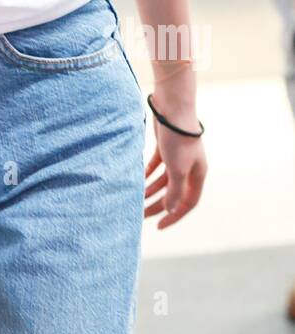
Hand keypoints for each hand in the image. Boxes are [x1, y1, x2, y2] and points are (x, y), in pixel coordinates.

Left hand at [143, 101, 206, 228]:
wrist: (172, 106)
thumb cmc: (178, 139)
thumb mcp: (178, 169)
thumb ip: (175, 191)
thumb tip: (171, 209)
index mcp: (198, 174)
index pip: (188, 202)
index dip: (174, 216)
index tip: (158, 226)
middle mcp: (190, 166)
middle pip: (174, 192)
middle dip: (158, 204)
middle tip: (140, 215)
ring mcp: (178, 155)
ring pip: (164, 179)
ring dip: (151, 189)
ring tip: (135, 198)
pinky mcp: (165, 144)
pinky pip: (157, 164)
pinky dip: (148, 172)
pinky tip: (137, 178)